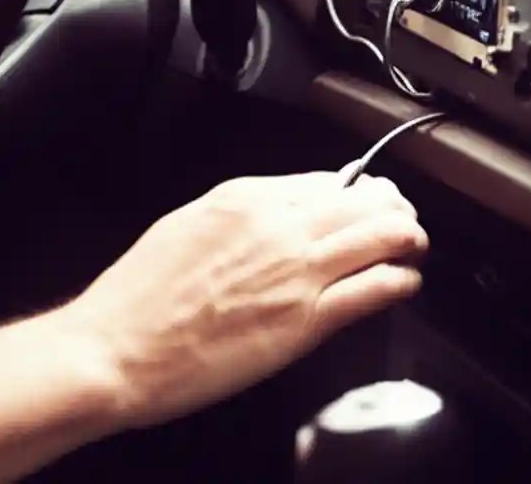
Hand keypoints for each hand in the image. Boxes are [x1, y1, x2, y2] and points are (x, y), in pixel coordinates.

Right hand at [56, 172, 425, 427]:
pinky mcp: (307, 319)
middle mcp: (280, 225)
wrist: (116, 349)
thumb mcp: (188, 226)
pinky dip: (401, 281)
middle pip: (367, 200)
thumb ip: (240, 215)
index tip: (367, 202)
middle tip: (403, 222)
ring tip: (413, 247)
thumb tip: (275, 211)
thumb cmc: (139, 298)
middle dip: (395, 209)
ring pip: (384, 235)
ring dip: (409, 239)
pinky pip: (377, 287)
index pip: (330, 180)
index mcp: (247, 198)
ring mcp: (298, 271)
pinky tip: (405, 283)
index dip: (359, 192)